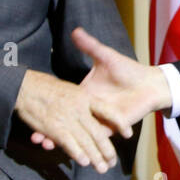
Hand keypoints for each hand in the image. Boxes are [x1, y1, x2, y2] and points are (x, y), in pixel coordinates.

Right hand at [13, 70, 128, 173]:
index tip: (128, 134)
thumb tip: (89, 114)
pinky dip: (78, 154)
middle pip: (99, 132)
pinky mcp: (55, 128)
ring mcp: (68, 119)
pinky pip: (70, 144)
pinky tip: (84, 162)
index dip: (120, 123)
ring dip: (95, 157)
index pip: (109, 112)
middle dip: (106, 150)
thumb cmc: (44, 87)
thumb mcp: (69, 88)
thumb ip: (80, 102)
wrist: (24, 86)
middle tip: (111, 162)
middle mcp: (79, 109)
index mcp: (85, 97)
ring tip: (102, 168)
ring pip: (87, 142)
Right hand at [28, 28, 171, 150]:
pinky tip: (64, 149)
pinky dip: (79, 146)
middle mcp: (88, 109)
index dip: (48, 106)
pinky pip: (91, 140)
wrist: (148, 84)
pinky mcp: (108, 129)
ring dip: (58, 139)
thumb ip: (90, 46)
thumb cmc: (127, 70)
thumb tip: (76, 30)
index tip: (31, 106)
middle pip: (64, 121)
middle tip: (32, 133)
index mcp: (84, 94)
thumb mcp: (105, 56)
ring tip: (42, 142)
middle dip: (47, 128)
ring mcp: (97, 120)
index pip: (62, 102)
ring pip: (74, 134)